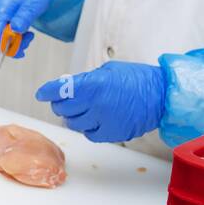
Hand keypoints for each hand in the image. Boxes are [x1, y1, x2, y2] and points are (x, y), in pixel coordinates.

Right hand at [0, 0, 52, 59]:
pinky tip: (23, 30)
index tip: (21, 51)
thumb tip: (14, 31)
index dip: (7, 48)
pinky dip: (12, 34)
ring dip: (13, 40)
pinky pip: (1, 29)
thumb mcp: (33, 4)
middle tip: (29, 40)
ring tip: (29, 35)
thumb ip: (23, 18)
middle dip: (12, 45)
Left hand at [35, 62, 165, 143]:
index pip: (60, 90)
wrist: (162, 95)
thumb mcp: (108, 70)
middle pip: (63, 109)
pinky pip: (88, 133)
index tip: (41, 93)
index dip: (47, 92)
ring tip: (81, 109)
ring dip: (72, 116)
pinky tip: (94, 119)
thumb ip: (86, 79)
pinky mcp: (111, 133)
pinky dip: (87, 127)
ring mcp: (103, 121)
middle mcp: (96, 104)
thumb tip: (68, 86)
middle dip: (59, 104)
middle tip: (63, 100)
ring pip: (73, 123)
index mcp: (93, 84)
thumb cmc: (137, 79)